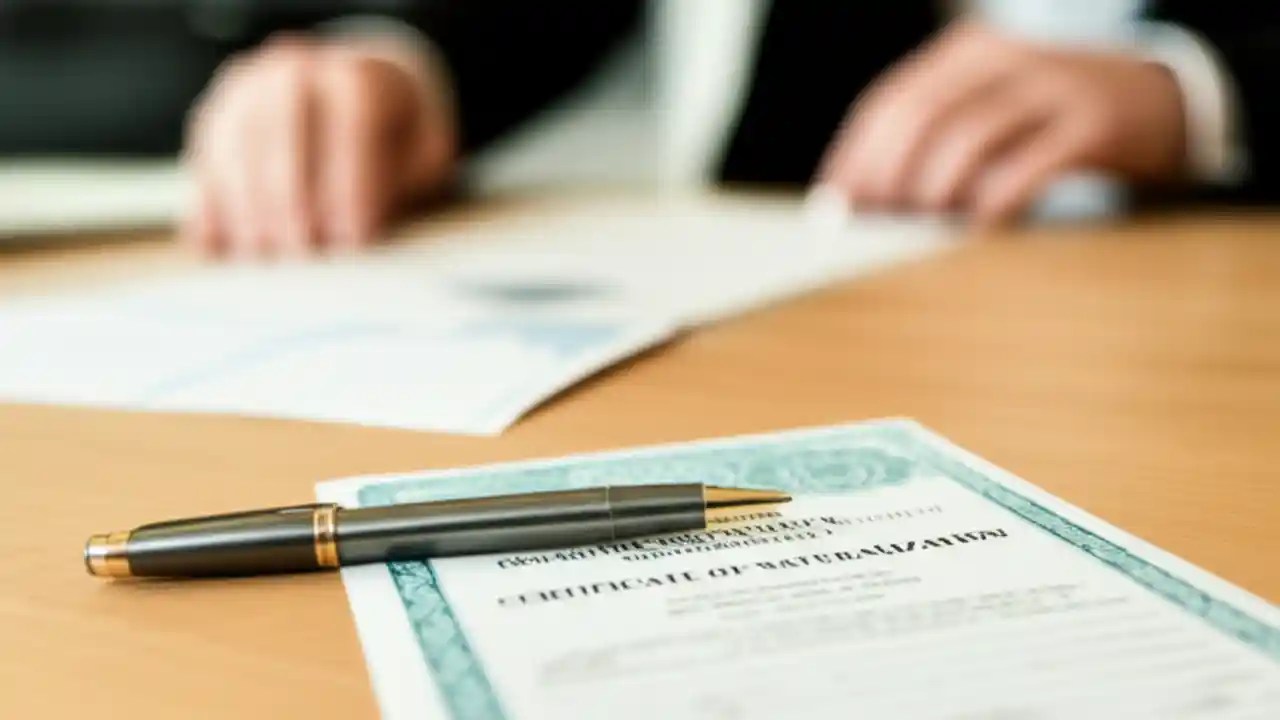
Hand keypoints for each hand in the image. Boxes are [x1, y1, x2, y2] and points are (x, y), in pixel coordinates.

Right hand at [183, 34, 456, 258]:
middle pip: (281, 130)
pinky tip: (219, 247)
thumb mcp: (424, 153)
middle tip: (302, 252)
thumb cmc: (395, 137)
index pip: (351, 124)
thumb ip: (408, 180)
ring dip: (245, 206)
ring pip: (233, 144)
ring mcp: (246, 90)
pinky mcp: (214, 117)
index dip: (352, 185)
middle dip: (290, 199)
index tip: (354, 237)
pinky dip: (208, 206)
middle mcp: (294, 70)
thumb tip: (365, 224)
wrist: (357, 95)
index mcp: (355, 75)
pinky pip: (202, 161)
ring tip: (265, 256)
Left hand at [817, 23, 1185, 225]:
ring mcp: (1051, 87)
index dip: (854, 156)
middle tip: (872, 223)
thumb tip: (862, 201)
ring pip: (970, 136)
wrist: (1162, 100)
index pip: (890, 101)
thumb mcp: (987, 109)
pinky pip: (1030, 165)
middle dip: (886, 174)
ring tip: (922, 226)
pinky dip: (995, 201)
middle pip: (922, 114)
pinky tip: (978, 229)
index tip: (833, 207)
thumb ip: (931, 141)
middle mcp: (1004, 59)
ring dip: (934, 188)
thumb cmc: (1050, 119)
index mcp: (966, 53)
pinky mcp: (1091, 125)